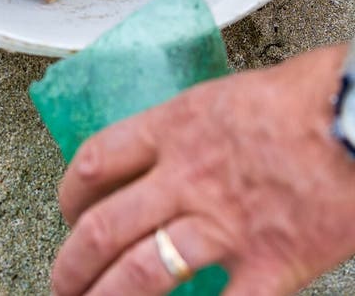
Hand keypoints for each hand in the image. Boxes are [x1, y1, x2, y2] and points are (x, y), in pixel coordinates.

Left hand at [52, 44, 354, 295]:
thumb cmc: (306, 95)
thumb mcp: (230, 94)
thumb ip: (194, 125)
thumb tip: (176, 143)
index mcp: (176, 127)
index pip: (96, 162)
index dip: (69, 194)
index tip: (66, 211)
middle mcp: (187, 177)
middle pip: (103, 228)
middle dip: (72, 264)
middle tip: (63, 282)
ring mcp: (224, 224)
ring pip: (141, 274)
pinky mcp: (269, 264)